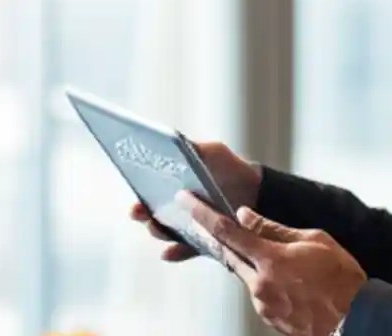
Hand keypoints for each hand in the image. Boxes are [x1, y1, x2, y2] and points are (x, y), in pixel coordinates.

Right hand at [128, 140, 261, 261]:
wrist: (258, 192)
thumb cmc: (231, 170)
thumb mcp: (213, 153)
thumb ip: (194, 148)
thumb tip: (172, 139)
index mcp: (176, 186)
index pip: (150, 190)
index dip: (139, 189)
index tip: (133, 184)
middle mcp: (177, 209)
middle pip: (152, 213)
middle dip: (141, 212)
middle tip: (137, 209)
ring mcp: (189, 227)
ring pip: (166, 233)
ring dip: (157, 231)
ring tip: (154, 226)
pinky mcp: (203, 243)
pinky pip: (187, 250)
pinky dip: (175, 252)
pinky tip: (167, 252)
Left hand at [178, 191, 366, 335]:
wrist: (355, 318)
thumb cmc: (341, 277)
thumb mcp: (313, 240)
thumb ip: (273, 228)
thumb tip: (244, 215)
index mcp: (270, 260)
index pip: (226, 231)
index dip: (201, 213)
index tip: (185, 200)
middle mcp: (260, 283)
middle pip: (228, 253)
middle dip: (216, 236)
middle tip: (204, 219)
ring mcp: (262, 303)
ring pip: (244, 273)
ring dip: (249, 260)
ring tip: (276, 257)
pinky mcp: (268, 317)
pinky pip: (257, 291)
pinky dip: (262, 279)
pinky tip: (285, 278)